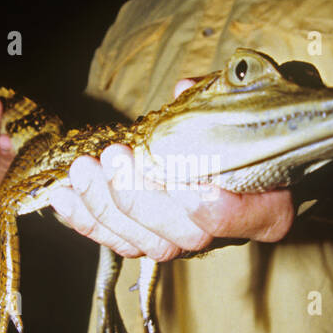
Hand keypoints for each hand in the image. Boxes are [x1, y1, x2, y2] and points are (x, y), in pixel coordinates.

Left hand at [48, 77, 294, 259]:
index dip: (213, 210)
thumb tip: (184, 90)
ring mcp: (187, 242)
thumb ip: (217, 100)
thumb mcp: (240, 105)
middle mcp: (228, 234)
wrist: (229, 146)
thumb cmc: (240, 124)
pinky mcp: (151, 241)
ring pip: (144, 243)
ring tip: (82, 169)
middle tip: (113, 157)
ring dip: (105, 207)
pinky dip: (86, 221)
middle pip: (182, 235)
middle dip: (138, 198)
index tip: (187, 184)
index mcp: (268, 204)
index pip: (246, 220)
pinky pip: (118, 242)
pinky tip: (64, 198)